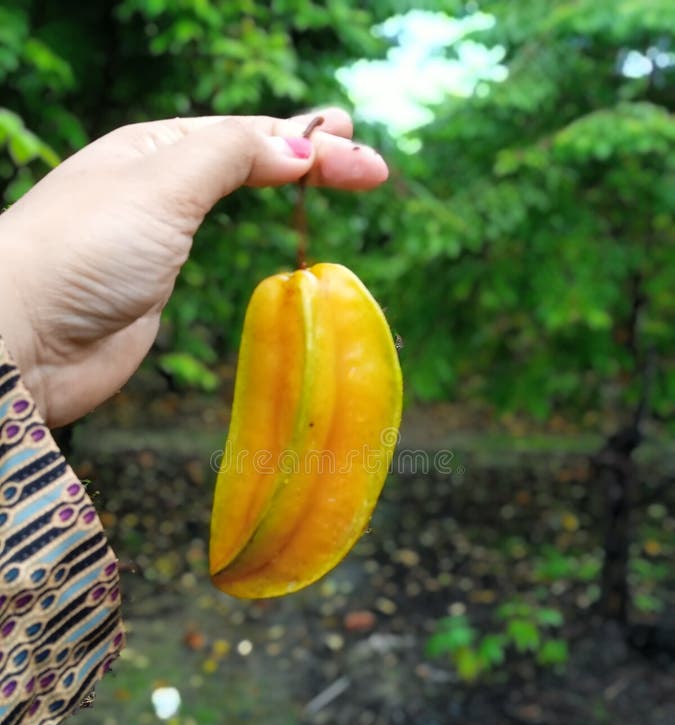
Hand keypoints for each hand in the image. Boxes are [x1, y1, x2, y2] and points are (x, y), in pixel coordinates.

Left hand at [0, 108, 387, 426]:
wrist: (26, 338)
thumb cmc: (84, 251)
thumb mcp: (163, 184)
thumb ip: (231, 156)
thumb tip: (298, 147)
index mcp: (156, 147)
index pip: (250, 134)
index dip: (311, 143)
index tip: (363, 158)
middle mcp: (159, 185)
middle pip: (251, 161)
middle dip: (311, 160)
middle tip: (369, 168)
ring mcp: (160, 237)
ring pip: (237, 202)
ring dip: (285, 190)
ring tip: (330, 180)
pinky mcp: (160, 285)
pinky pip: (220, 248)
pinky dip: (255, 235)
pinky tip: (272, 230)